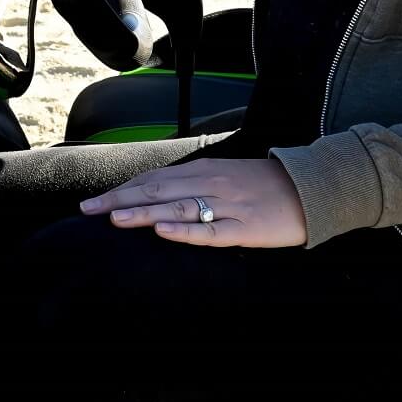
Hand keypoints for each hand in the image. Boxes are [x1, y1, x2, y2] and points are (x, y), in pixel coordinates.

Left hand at [80, 158, 306, 247]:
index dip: (124, 189)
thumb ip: (198, 182)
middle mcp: (212, 183)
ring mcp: (228, 205)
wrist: (312, 187)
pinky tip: (163, 231)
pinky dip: (185, 231)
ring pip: (178, 208)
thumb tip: (162, 192)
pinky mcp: (244, 228)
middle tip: (89, 211)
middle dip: (121, 201)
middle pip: (158, 191)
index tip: (96, 201)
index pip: (156, 179)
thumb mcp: (229, 174)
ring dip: (143, 213)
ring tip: (114, 219)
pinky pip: (210, 231)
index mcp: (207, 169)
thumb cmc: (269, 183)